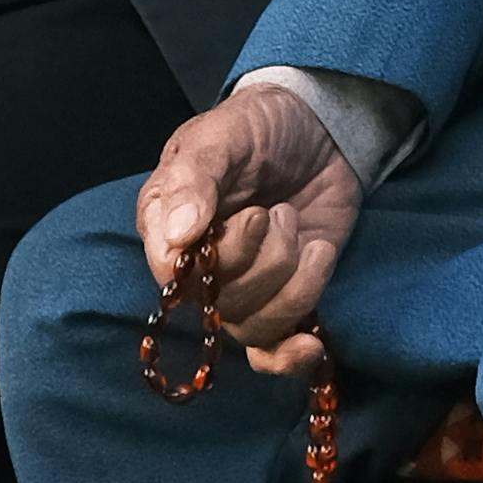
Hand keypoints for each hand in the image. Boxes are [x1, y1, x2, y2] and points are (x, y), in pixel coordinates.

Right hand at [138, 79, 361, 376]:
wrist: (316, 127)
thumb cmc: (257, 126)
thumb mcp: (223, 134)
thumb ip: (196, 178)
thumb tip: (178, 234)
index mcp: (166, 226)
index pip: (172, 274)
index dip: (213, 259)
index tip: (249, 215)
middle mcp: (196, 268)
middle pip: (219, 304)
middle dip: (263, 260)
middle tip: (278, 212)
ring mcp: (242, 288)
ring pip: (252, 327)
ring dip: (291, 285)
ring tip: (302, 233)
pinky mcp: (282, 299)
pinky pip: (272, 352)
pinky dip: (289, 357)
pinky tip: (310, 345)